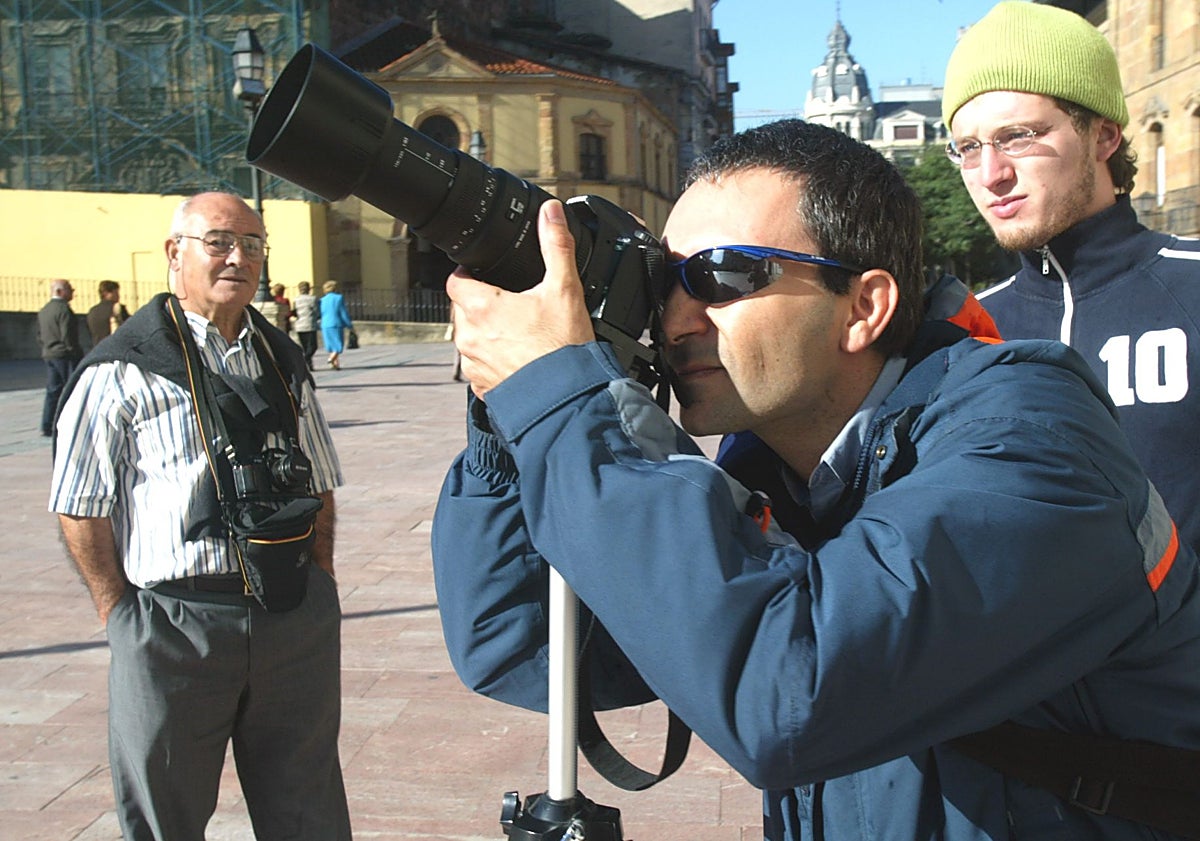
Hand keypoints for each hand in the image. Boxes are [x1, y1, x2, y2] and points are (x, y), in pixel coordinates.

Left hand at [448, 200, 594, 396]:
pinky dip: (494, 362)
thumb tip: (550, 213)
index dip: (468, 274)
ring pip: (470, 340)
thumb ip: (556, 245)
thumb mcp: (565, 288)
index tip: (483, 274)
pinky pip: (480, 369)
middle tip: (511, 305)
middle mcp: (469, 337)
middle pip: (463, 310)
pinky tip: (519, 360)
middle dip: (482, 304)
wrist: (566, 399)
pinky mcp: (483, 389)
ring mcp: (473, 365)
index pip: (456, 281)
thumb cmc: (562, 348)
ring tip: (518, 335)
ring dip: (487, 334)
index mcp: (481, 306)